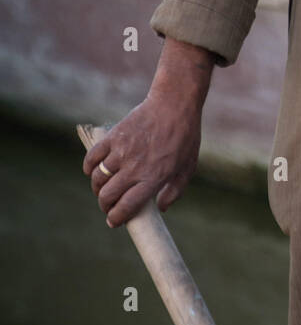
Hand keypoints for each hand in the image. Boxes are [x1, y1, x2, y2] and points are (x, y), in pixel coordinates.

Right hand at [82, 40, 213, 226]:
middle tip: (108, 206)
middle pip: (108, 196)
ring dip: (98, 188)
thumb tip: (161, 208)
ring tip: (103, 189)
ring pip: (98, 179)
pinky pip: (92, 158)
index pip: (126, 207)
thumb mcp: (188, 167)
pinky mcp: (113, 137)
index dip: (116, 218)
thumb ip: (175, 190)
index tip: (114, 221)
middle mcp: (135, 167)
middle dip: (105, 206)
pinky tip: (93, 171)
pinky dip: (89, 167)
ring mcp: (122, 151)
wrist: (174, 104)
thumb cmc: (184, 136)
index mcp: (154, 177)